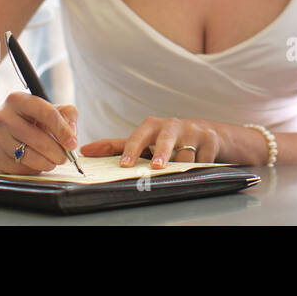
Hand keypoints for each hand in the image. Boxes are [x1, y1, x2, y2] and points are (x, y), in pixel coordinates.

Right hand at [0, 92, 77, 174]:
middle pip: (39, 139)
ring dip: (47, 162)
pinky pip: (20, 168)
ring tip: (53, 161)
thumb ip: (66, 116)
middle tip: (65, 157)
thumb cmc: (26, 120)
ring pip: (30, 156)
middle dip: (57, 151)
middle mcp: (3, 117)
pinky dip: (34, 169)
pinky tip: (36, 163)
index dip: (63, 130)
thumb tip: (72, 136)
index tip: (72, 143)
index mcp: (18, 100)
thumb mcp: (46, 109)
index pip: (47, 113)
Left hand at [80, 116, 233, 167]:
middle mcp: (173, 126)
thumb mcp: (145, 140)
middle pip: (165, 138)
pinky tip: (200, 166)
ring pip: (186, 153)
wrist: (207, 134)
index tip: (125, 164)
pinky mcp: (211, 141)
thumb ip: (116, 146)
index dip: (131, 149)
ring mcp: (193, 132)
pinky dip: (200, 165)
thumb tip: (85, 150)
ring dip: (182, 163)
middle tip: (156, 166)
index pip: (139, 135)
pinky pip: (204, 158)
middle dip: (161, 151)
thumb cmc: (168, 139)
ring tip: (180, 169)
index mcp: (153, 126)